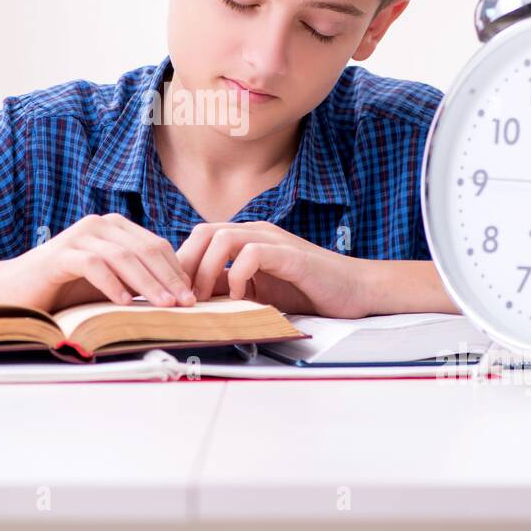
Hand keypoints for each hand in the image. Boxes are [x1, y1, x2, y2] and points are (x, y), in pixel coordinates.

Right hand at [0, 213, 195, 311]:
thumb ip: (136, 279)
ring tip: (164, 306)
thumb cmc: (66, 289)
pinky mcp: (60, 255)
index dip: (176, 270)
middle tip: (185, 303)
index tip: (192, 297)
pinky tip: (126, 303)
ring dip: (147, 283)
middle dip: (168, 278)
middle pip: (144, 249)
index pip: (155, 245)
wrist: (16, 292)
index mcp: (114, 227)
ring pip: (123, 257)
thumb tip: (178, 294)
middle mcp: (98, 224)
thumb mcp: (108, 281)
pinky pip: (93, 266)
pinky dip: (112, 284)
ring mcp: (78, 236)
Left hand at [176, 220, 371, 318]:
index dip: (180, 265)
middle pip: (202, 232)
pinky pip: (252, 253)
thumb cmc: (309, 290)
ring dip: (205, 269)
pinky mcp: (290, 255)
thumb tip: (193, 298)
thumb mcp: (259, 291)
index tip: (174, 294)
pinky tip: (243, 296)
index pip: (198, 240)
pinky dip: (238, 274)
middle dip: (185, 264)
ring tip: (205, 297)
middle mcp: (256, 233)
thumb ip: (230, 287)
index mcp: (245, 240)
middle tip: (182, 296)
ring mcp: (273, 240)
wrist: (356, 289)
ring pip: (221, 237)